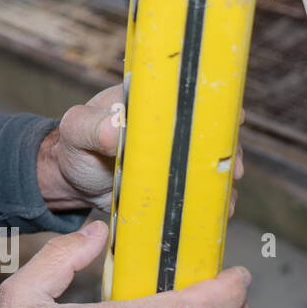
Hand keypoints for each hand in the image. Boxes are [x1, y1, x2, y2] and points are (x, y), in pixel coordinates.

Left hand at [38, 83, 243, 215]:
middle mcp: (172, 127)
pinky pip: (201, 190)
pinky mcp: (177, 182)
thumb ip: (91, 126)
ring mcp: (177, 156)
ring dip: (222, 177)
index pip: (189, 97)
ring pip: (212, 162)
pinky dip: (212, 200)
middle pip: (211, 132)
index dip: (212, 107)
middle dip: (226, 148)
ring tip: (224, 195)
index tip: (230, 120)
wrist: (74, 180)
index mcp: (149, 103)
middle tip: (231, 167)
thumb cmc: (75, 146)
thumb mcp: (76, 130)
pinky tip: (217, 209)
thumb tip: (114, 127)